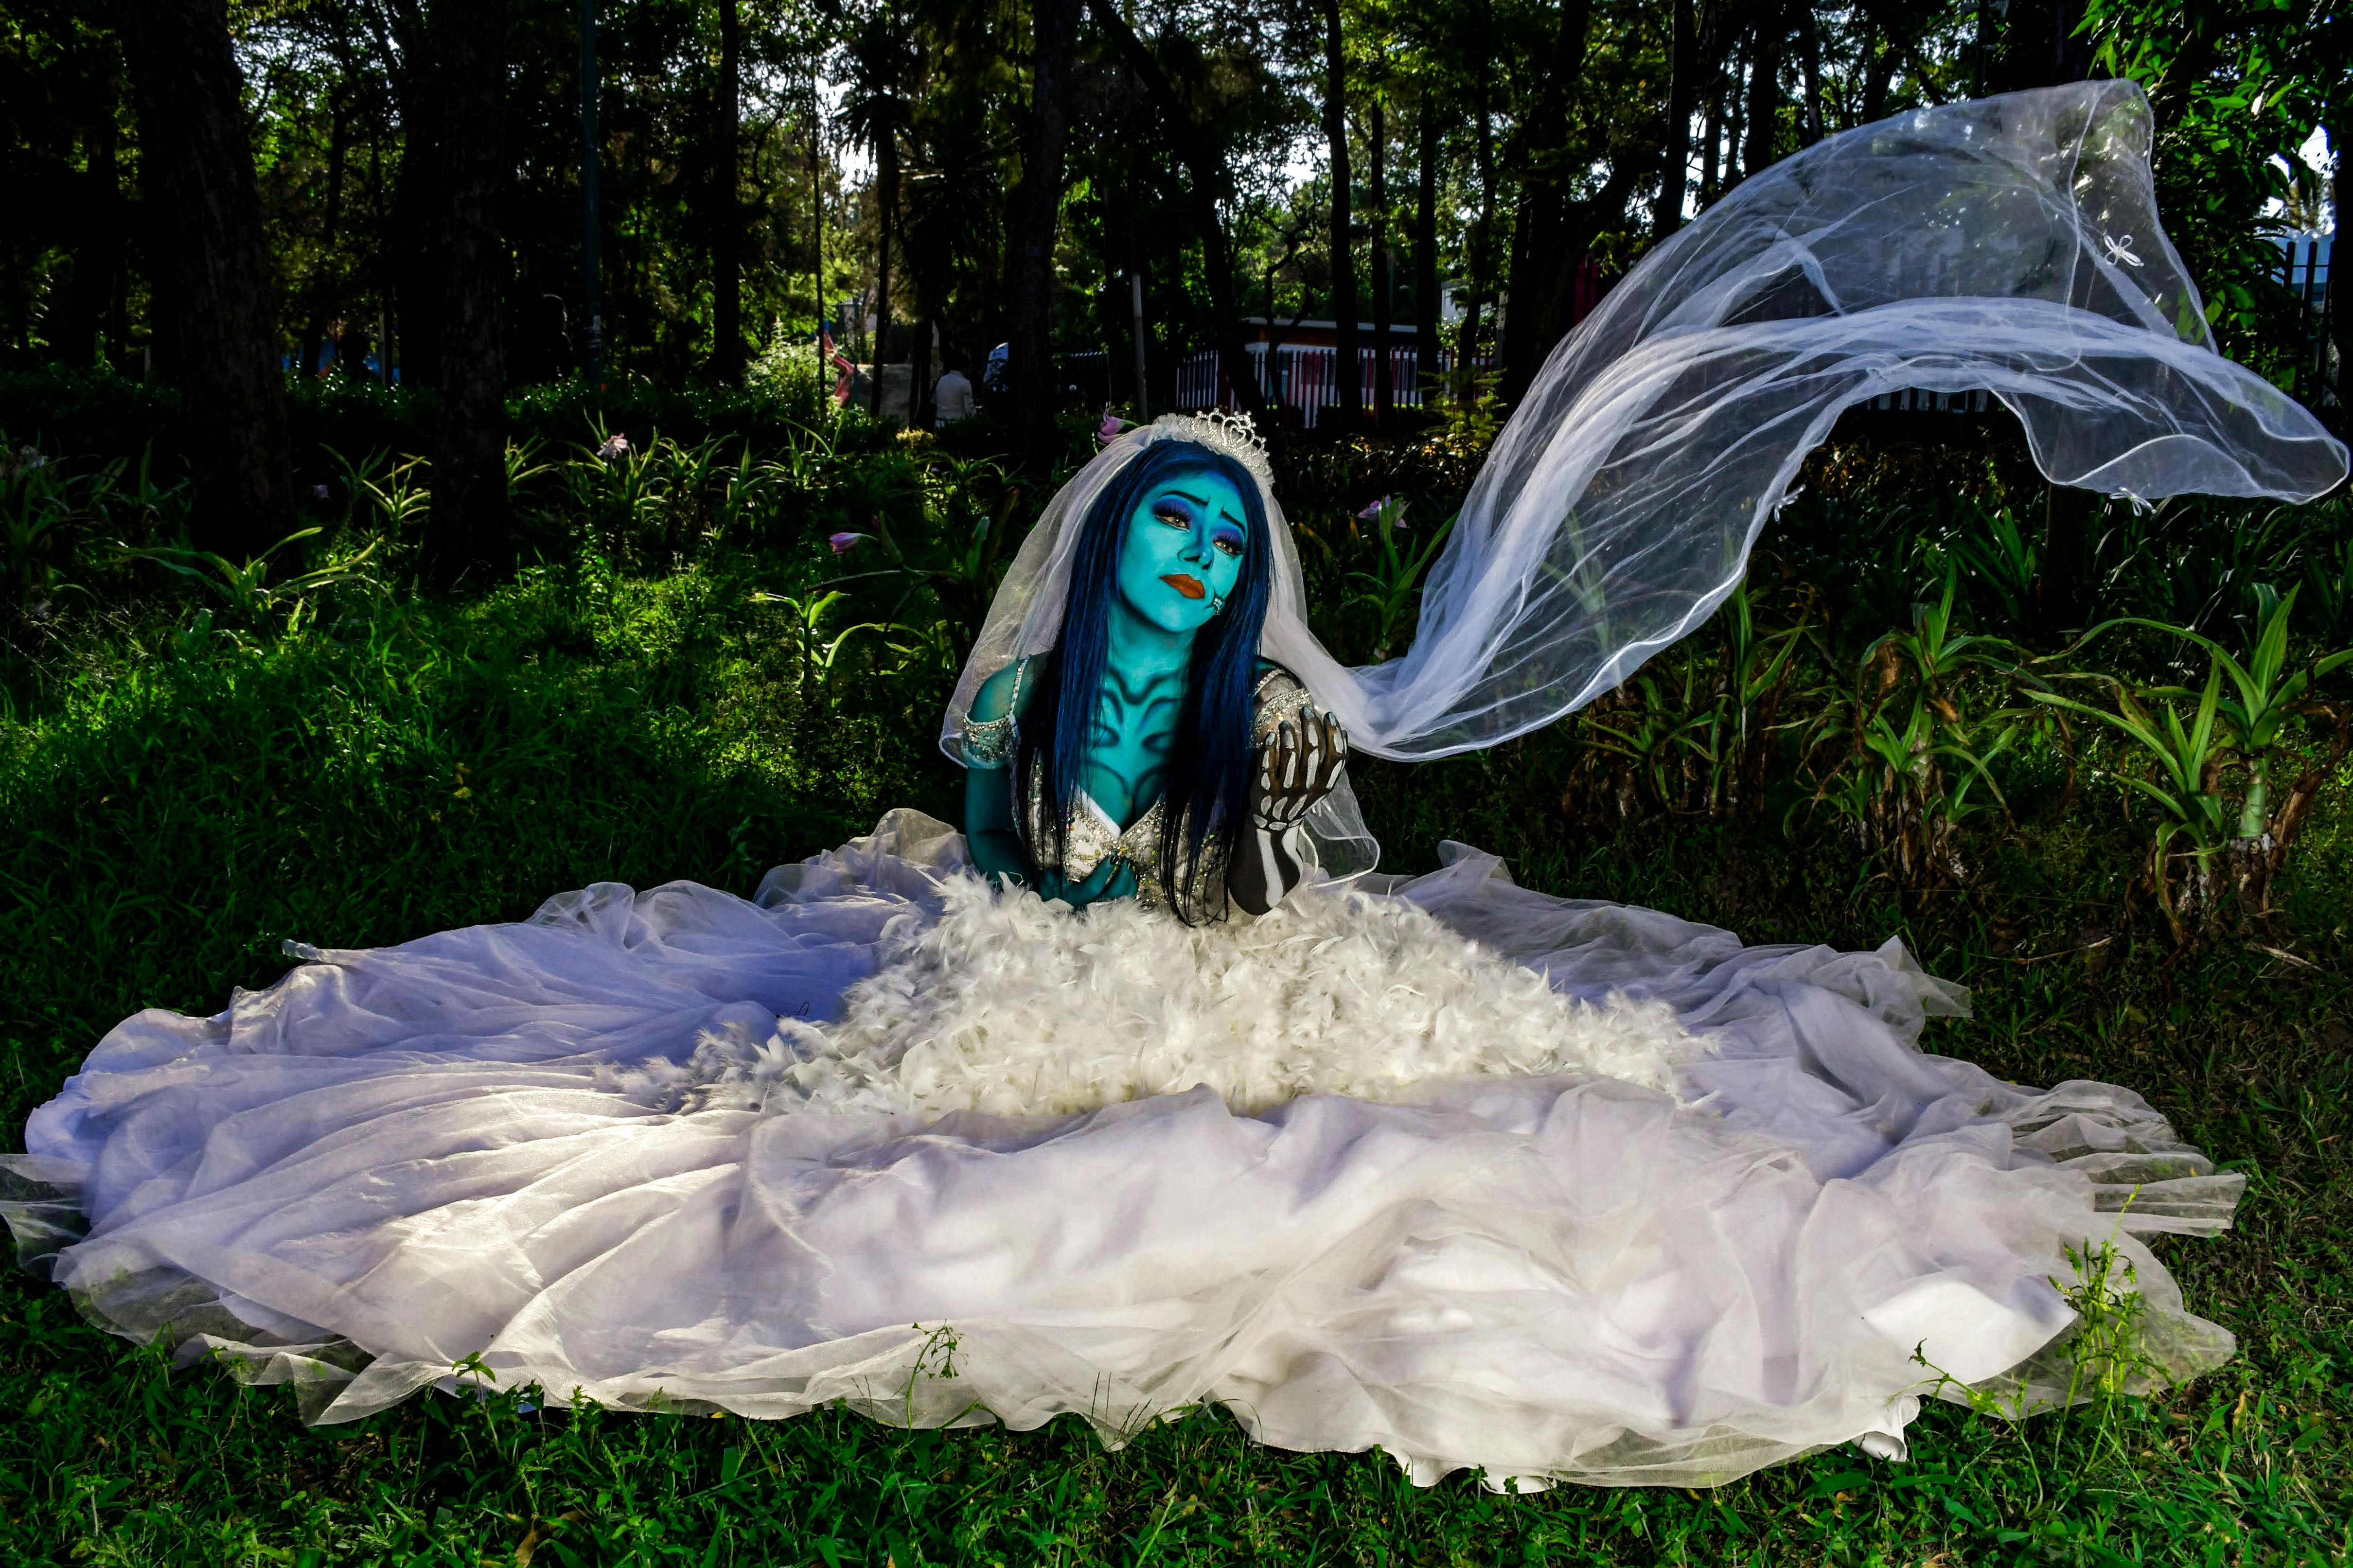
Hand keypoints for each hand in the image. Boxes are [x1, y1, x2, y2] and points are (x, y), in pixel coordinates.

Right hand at [1035, 858, 1137, 908]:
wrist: (1054, 914)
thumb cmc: (1052, 895)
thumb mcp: (1047, 885)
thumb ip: (1050, 877)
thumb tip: (1056, 869)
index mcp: (1076, 899)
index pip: (1093, 887)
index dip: (1104, 873)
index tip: (1112, 858)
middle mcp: (1090, 907)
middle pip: (1113, 894)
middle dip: (1122, 877)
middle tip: (1126, 861)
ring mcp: (1101, 912)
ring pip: (1121, 899)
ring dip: (1129, 883)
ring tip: (1132, 867)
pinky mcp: (1108, 913)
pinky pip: (1124, 903)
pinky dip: (1131, 891)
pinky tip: (1134, 879)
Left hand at [1251, 705, 1347, 830]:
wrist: (1275, 821)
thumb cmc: (1301, 794)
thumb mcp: (1321, 784)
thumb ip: (1332, 764)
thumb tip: (1345, 732)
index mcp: (1324, 785)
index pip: (1337, 756)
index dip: (1334, 733)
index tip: (1328, 715)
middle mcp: (1308, 787)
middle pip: (1313, 750)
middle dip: (1310, 724)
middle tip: (1305, 709)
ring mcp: (1286, 788)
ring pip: (1290, 754)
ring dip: (1289, 733)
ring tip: (1286, 722)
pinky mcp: (1266, 788)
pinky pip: (1267, 763)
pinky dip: (1269, 746)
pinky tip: (1270, 735)